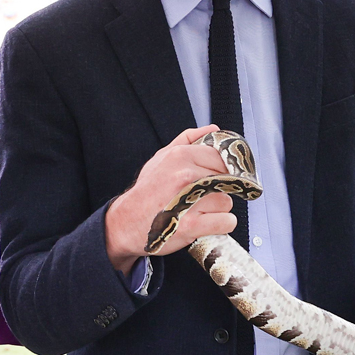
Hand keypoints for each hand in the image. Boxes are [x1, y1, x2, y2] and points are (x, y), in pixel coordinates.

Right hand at [104, 125, 230, 274]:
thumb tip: (214, 129)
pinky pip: (226, 222)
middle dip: (218, 189)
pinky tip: (204, 223)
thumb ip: (188, 140)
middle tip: (200, 196)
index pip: (221, 157)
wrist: (126, 222)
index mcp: (179, 155)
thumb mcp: (161, 158)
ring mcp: (189, 200)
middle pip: (227, 180)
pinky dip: (220, 225)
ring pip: (227, 202)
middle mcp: (185, 175)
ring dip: (218, 209)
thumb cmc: (147, 191)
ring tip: (198, 210)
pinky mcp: (192, 225)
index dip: (221, 169)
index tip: (213, 178)